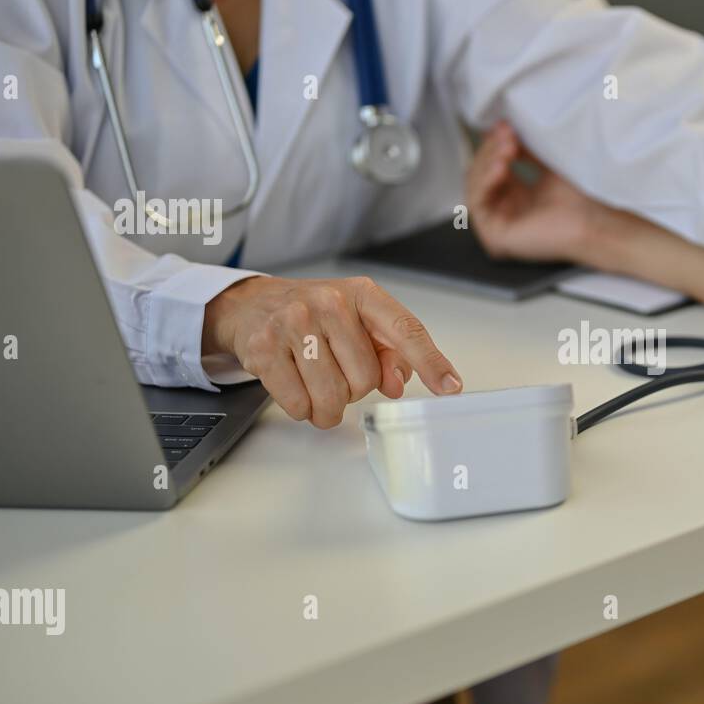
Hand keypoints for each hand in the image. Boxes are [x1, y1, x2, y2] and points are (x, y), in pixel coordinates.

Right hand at [203, 275, 461, 427]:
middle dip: (354, 390)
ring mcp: (293, 323)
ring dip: (327, 407)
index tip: (450, 387)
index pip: (406, 331)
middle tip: (337, 373)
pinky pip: (298, 403)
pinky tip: (296, 386)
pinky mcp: (263, 348)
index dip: (431, 362)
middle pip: (365, 379)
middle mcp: (329, 302)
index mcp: (363, 295)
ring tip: (317, 385)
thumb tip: (397, 385)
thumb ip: (389, 353)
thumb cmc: (315, 316)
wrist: (252, 304)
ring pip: (331, 397)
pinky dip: (301, 408)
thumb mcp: (359, 323)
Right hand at [466, 121, 618, 263]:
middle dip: (491, 149)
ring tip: (507, 148)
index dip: (495, 144)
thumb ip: (525, 150)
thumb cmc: (581, 198)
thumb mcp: (547, 164)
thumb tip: (505, 128)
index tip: (505, 125)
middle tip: (507, 133)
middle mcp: (507, 212)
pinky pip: (477, 204)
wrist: (595, 221)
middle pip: (480, 174)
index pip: (492, 167)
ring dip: (487, 162)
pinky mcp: (495, 238)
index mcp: (519, 198)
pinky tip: (501, 167)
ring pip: (475, 186)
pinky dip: (485, 181)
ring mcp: (500, 226)